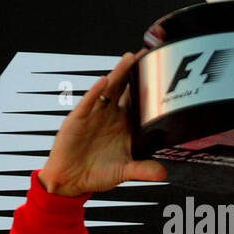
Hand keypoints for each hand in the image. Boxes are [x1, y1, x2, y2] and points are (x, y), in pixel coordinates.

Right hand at [38, 50, 167, 196]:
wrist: (70, 179)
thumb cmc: (98, 174)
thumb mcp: (124, 172)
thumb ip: (142, 170)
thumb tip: (163, 174)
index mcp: (125, 126)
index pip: (140, 102)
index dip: (149, 88)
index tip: (162, 75)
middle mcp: (112, 116)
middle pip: (126, 89)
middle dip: (136, 71)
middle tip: (148, 54)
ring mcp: (95, 114)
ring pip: (109, 89)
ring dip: (119, 74)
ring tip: (130, 58)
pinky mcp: (79, 118)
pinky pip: (88, 102)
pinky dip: (96, 92)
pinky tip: (103, 81)